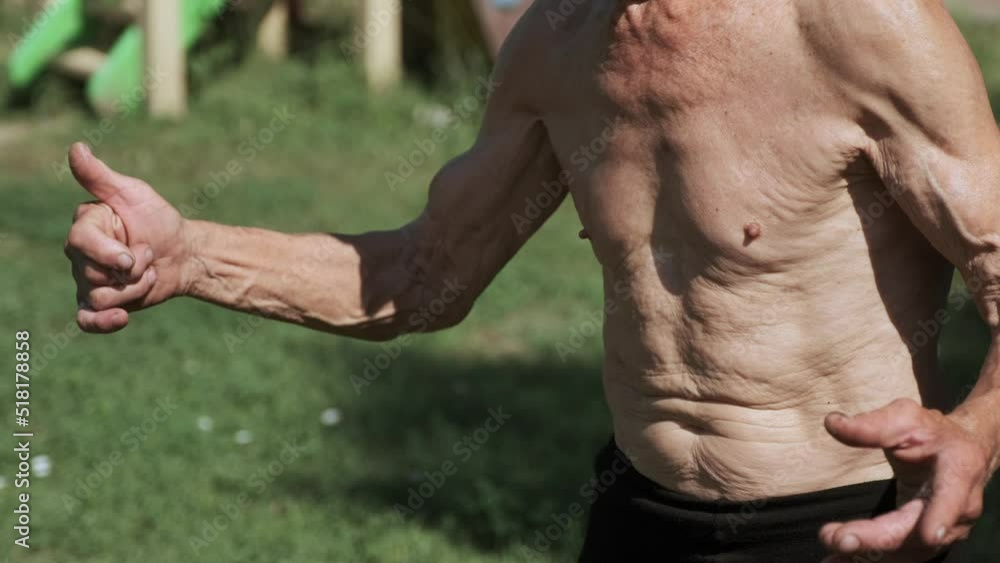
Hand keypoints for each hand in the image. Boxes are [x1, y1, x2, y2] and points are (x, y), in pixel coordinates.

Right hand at [64, 143, 189, 332]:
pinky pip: (88, 319)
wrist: (183, 253)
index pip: (81, 242)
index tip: (135, 253)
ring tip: (150, 273)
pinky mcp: (101, 302)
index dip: (110, 253)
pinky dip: (102, 322)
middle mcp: (80, 255)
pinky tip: (122, 318)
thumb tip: (76, 148)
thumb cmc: (159, 220)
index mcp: (85, 226)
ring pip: (99, 296)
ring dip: (135, 289)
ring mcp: (88, 280)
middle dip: (132, 270)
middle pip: (92, 273)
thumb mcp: (134, 194)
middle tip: (149, 256)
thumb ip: (101, 177)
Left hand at [819, 398, 991, 562]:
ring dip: (870, 557)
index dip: (941, 516)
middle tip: (838, 539)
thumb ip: (872, 425)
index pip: (950, 497)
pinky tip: (842, 561)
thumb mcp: (905, 418)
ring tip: (832, 557)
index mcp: (958, 471)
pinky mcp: (929, 540)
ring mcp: (947, 529)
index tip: (929, 534)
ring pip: (909, 551)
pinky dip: (873, 559)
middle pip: (918, 532)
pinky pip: (903, 555)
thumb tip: (833, 424)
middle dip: (877, 540)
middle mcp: (959, 508)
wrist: (961, 452)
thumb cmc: (931, 432)